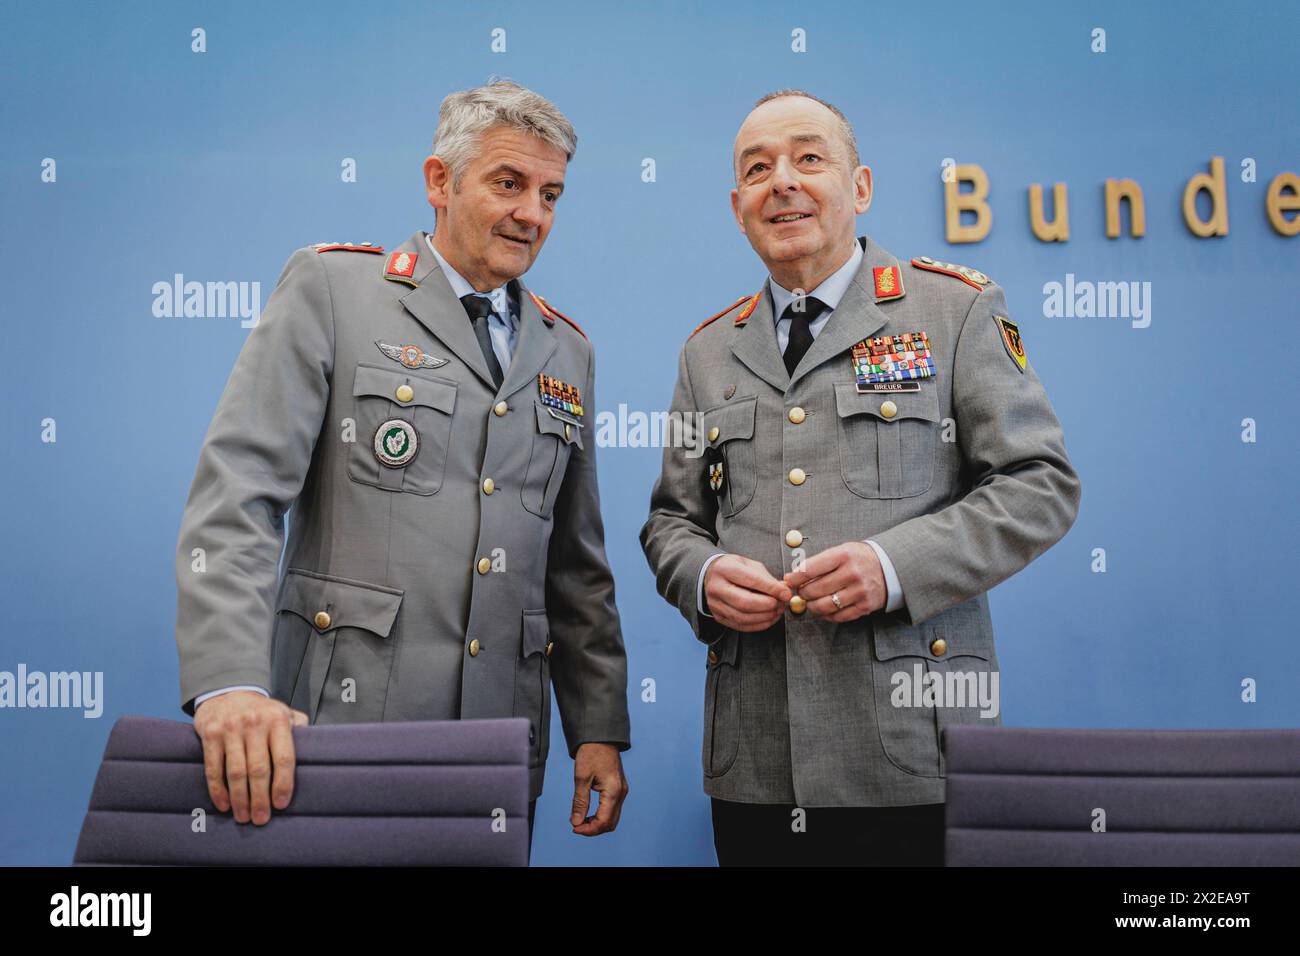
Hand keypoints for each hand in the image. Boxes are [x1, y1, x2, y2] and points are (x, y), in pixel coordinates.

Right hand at [192, 691, 308, 824]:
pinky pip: (214, 768)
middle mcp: (255, 723)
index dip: (284, 784)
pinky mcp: (211, 734)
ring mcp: (231, 728)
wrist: (227, 692)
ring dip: (240, 799)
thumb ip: (300, 729)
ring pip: (236, 772)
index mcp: (278, 720)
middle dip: (260, 798)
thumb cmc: (261, 712)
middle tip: (261, 819)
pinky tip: (224, 805)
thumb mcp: (284, 713)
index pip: (284, 757)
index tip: (281, 804)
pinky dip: (218, 790)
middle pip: (259, 769)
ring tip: (244, 817)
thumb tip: (317, 751)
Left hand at [570, 743, 628, 835]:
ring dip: (598, 823)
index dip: (588, 829)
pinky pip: (613, 809)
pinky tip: (589, 813)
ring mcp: (622, 791)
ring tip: (581, 820)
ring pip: (613, 818)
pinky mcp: (619, 788)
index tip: (574, 828)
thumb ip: (580, 802)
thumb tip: (576, 822)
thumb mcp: (581, 778)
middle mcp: (621, 793)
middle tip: (576, 826)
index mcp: (613, 791)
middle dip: (593, 829)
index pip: (603, 821)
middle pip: (610, 823)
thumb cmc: (591, 753)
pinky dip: (602, 816)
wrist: (601, 736)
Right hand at [704, 554, 792, 631]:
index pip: (750, 580)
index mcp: (725, 569)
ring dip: (764, 617)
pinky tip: (768, 619)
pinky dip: (758, 625)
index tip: (786, 593)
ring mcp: (715, 604)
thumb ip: (767, 578)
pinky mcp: (718, 616)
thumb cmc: (733, 568)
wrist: (712, 575)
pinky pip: (740, 626)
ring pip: (742, 617)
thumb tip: (784, 590)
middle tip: (781, 604)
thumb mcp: (749, 564)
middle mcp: (716, 587)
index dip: (771, 589)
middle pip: (744, 602)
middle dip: (768, 605)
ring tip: (777, 611)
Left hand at [783, 541, 886, 623]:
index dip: (795, 577)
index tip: (789, 580)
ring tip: (810, 601)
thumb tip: (794, 576)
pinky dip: (827, 615)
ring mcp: (859, 591)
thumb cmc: (859, 558)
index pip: (810, 569)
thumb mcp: (842, 550)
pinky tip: (824, 609)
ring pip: (824, 606)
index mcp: (844, 556)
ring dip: (812, 606)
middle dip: (803, 593)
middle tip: (801, 592)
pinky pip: (838, 616)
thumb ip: (819, 562)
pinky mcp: (865, 606)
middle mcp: (852, 573)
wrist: (890, 566)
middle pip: (815, 590)